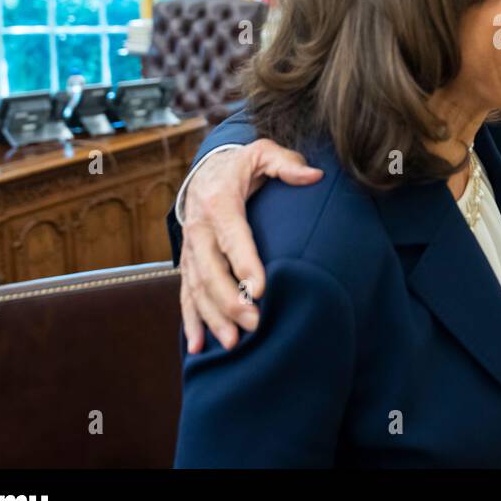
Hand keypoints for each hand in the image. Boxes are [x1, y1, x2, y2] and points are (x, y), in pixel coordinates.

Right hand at [180, 139, 322, 352]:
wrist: (205, 170)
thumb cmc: (241, 166)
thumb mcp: (262, 153)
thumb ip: (287, 164)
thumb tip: (315, 175)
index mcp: (219, 203)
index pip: (232, 236)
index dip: (245, 263)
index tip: (261, 289)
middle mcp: (199, 229)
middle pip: (211, 270)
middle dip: (231, 300)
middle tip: (254, 323)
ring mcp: (191, 249)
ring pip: (197, 288)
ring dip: (213, 317)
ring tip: (232, 343)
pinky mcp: (189, 263)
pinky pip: (185, 294)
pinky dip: (190, 321)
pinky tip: (197, 346)